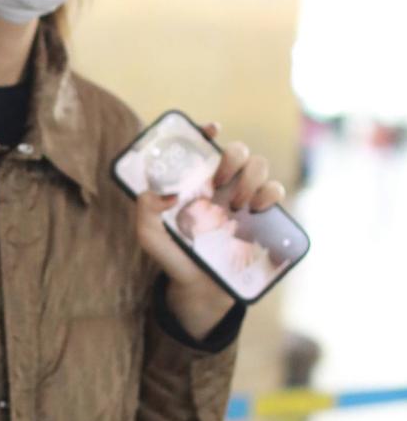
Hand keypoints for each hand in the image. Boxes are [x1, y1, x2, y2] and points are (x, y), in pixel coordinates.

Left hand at [137, 121, 286, 337]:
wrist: (201, 290)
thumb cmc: (175, 257)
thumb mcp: (151, 237)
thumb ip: (145, 212)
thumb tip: (165, 193)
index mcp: (194, 182)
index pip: (203, 147)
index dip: (206, 131)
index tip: (212, 129)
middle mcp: (221, 185)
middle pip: (236, 151)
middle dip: (232, 157)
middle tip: (217, 182)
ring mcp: (244, 199)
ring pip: (259, 165)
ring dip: (251, 177)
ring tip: (236, 205)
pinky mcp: (262, 217)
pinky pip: (275, 191)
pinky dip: (271, 192)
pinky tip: (256, 210)